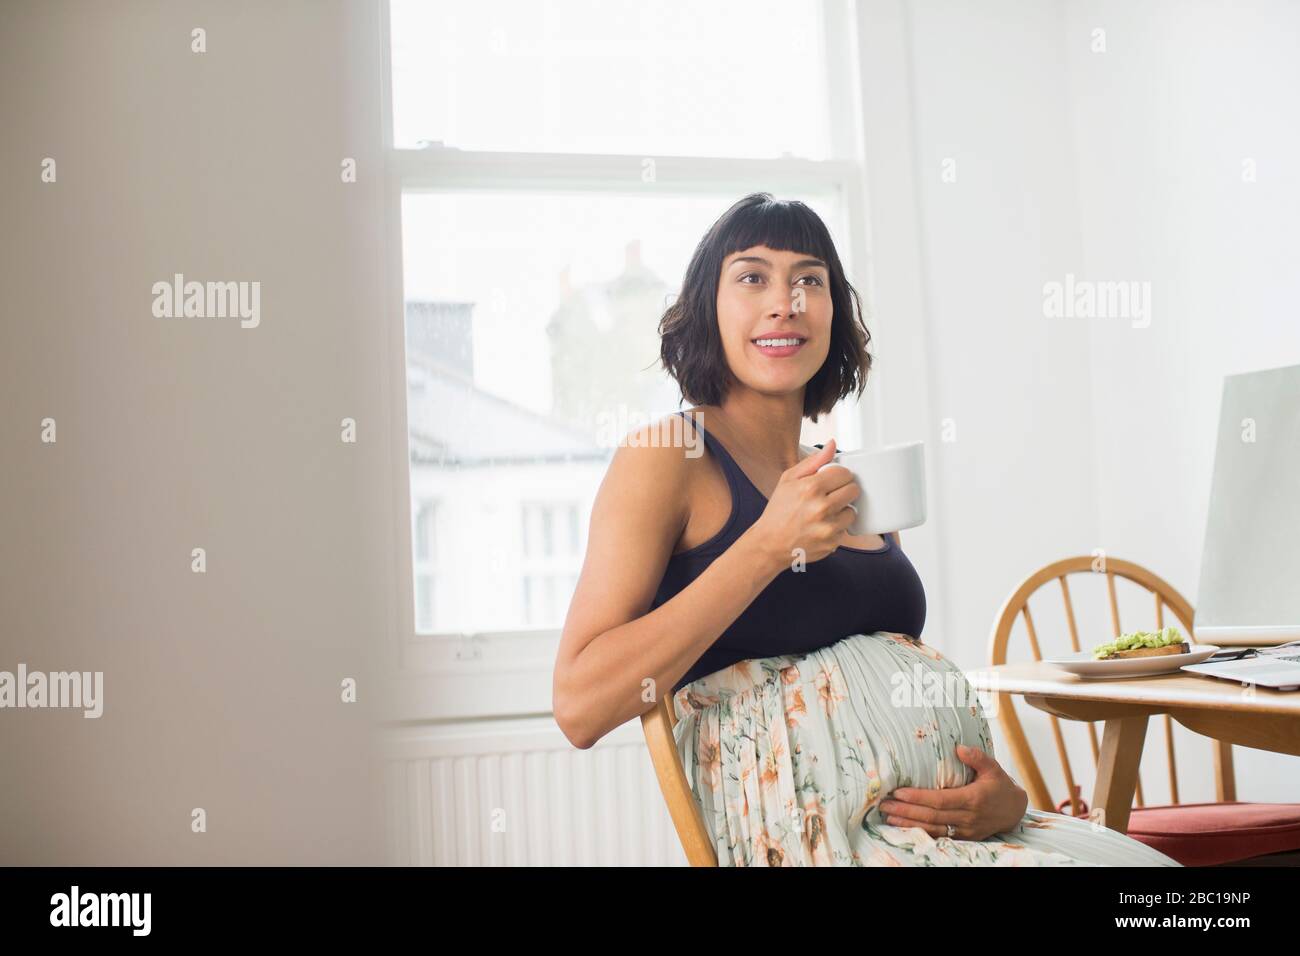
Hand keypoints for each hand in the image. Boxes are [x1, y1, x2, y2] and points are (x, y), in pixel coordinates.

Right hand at [751, 438, 859, 568]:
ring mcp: (828, 527)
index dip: (838, 475)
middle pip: (853, 490)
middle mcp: (821, 508)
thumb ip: (813, 461)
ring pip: (853, 510)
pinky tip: (821, 526)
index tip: (831, 480)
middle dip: (843, 490)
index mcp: (811, 488)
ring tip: (825, 512)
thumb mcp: (788, 480)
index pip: (844, 473)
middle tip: (830, 495)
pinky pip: (846, 529)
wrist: (770, 543)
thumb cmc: (778, 510)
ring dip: (842, 510)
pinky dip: (837, 526)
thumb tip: (832, 444)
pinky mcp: (832, 542)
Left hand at [878, 744, 1028, 840]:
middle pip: (932, 817)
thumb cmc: (1000, 785)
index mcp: (973, 799)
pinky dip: (920, 832)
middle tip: (884, 804)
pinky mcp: (963, 838)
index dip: (919, 798)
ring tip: (889, 816)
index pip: (940, 801)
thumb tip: (958, 748)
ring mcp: (965, 831)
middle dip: (906, 811)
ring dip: (909, 823)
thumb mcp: (993, 767)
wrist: (1014, 810)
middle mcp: (968, 818)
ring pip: (933, 829)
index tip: (899, 792)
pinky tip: (904, 826)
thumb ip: (977, 757)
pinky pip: (939, 836)